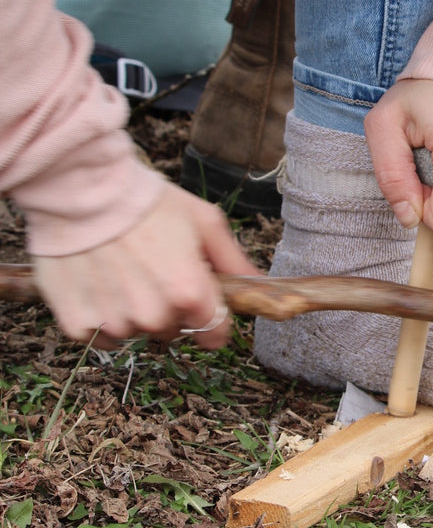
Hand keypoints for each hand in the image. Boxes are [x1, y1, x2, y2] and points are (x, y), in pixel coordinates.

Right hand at [33, 182, 254, 347]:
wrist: (85, 191)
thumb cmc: (149, 202)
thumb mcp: (203, 221)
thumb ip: (233, 259)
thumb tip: (257, 282)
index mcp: (190, 294)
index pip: (214, 335)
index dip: (210, 319)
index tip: (199, 301)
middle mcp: (154, 316)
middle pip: (174, 331)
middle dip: (170, 309)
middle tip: (154, 271)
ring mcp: (116, 322)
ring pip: (137, 332)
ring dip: (134, 311)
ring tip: (123, 272)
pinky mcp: (80, 324)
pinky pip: (102, 336)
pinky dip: (101, 317)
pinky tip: (100, 285)